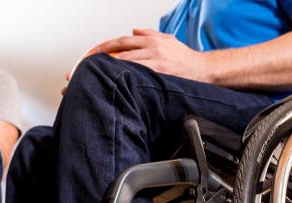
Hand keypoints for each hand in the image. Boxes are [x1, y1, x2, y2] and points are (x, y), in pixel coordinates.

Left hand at [92, 29, 207, 81]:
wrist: (203, 69)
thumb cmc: (184, 58)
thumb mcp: (168, 40)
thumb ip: (149, 34)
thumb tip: (133, 30)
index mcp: (152, 40)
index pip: (122, 41)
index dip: (105, 46)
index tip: (92, 53)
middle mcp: (152, 48)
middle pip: (121, 52)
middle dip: (102, 59)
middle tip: (87, 68)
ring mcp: (156, 61)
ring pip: (127, 63)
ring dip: (111, 70)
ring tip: (97, 77)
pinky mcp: (160, 73)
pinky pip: (139, 75)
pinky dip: (127, 78)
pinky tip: (116, 83)